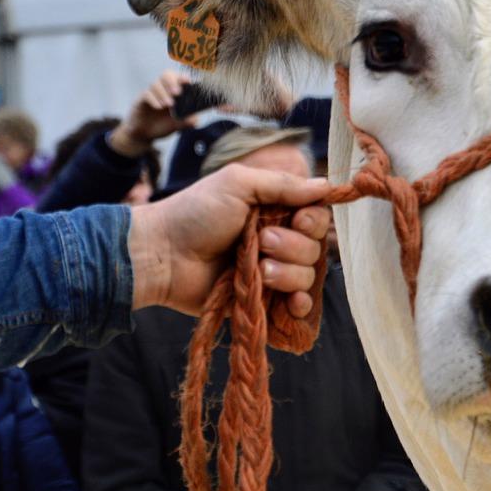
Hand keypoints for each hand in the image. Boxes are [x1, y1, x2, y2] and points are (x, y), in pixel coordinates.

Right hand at [108, 71, 194, 156]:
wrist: (145, 134)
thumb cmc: (163, 124)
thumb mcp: (177, 125)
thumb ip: (187, 122)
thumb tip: (195, 120)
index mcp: (174, 92)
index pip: (178, 77)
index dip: (183, 77)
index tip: (188, 82)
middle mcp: (163, 89)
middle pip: (166, 74)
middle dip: (172, 82)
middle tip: (177, 93)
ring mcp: (151, 93)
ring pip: (156, 84)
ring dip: (163, 93)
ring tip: (169, 105)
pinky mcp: (141, 99)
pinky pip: (146, 94)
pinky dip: (153, 99)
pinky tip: (158, 107)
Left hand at [128, 164, 330, 315]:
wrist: (162, 255)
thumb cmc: (194, 213)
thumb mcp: (238, 184)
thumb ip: (283, 184)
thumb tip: (327, 185)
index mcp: (275, 211)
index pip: (317, 217)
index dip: (314, 221)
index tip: (299, 220)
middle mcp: (278, 241)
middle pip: (316, 248)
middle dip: (294, 246)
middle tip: (263, 241)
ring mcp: (272, 272)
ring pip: (307, 276)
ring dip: (288, 273)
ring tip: (258, 269)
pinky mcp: (263, 301)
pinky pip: (298, 307)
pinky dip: (300, 305)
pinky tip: (291, 302)